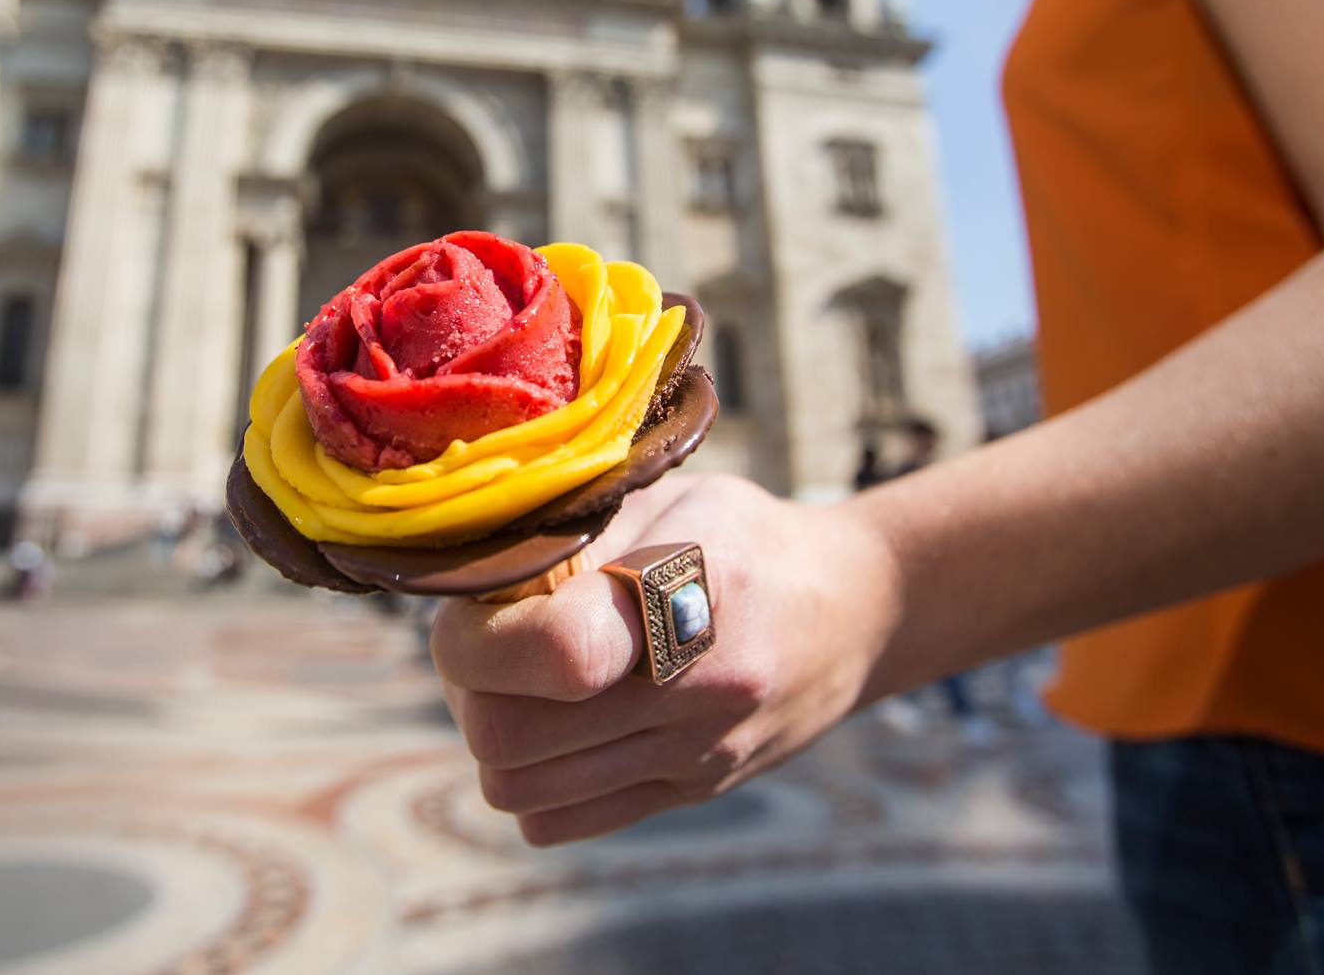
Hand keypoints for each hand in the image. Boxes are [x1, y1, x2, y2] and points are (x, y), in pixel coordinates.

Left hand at [431, 471, 897, 845]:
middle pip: (508, 734)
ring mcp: (692, 757)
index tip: (471, 607)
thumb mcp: (669, 501)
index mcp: (692, 597)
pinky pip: (555, 822)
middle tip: (483, 641)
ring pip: (518, 789)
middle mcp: (696, 692)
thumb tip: (471, 575)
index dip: (477, 634)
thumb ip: (575, 535)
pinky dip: (530, 781)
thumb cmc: (743, 537)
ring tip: (516, 682)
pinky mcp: (688, 794)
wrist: (855, 608)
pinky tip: (554, 724)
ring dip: (493, 737)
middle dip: (469, 685)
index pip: (553, 652)